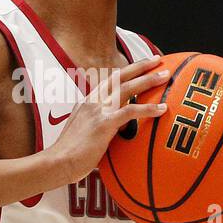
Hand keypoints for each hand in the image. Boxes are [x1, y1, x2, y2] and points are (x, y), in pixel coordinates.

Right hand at [47, 56, 169, 184]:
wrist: (57, 163)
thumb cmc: (70, 155)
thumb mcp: (84, 132)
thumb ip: (101, 125)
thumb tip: (118, 129)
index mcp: (88, 101)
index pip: (110, 79)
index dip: (128, 70)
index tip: (143, 64)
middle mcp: (92, 101)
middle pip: (120, 77)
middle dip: (141, 66)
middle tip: (158, 60)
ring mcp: (98, 111)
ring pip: (127, 88)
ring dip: (148, 80)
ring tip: (165, 76)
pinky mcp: (104, 123)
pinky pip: (130, 111)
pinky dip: (148, 108)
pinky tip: (162, 109)